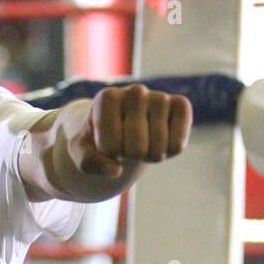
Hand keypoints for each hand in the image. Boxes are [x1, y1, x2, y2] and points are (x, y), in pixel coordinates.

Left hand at [66, 83, 192, 179]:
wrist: (121, 127)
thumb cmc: (100, 140)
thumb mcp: (83, 153)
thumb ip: (90, 164)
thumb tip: (116, 171)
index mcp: (107, 98)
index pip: (111, 146)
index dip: (109, 154)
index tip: (107, 142)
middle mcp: (135, 92)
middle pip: (137, 149)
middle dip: (131, 157)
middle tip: (127, 144)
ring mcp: (159, 97)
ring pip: (158, 149)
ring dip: (150, 156)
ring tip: (143, 141)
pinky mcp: (180, 105)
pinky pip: (178, 144)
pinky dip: (171, 152)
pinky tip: (161, 140)